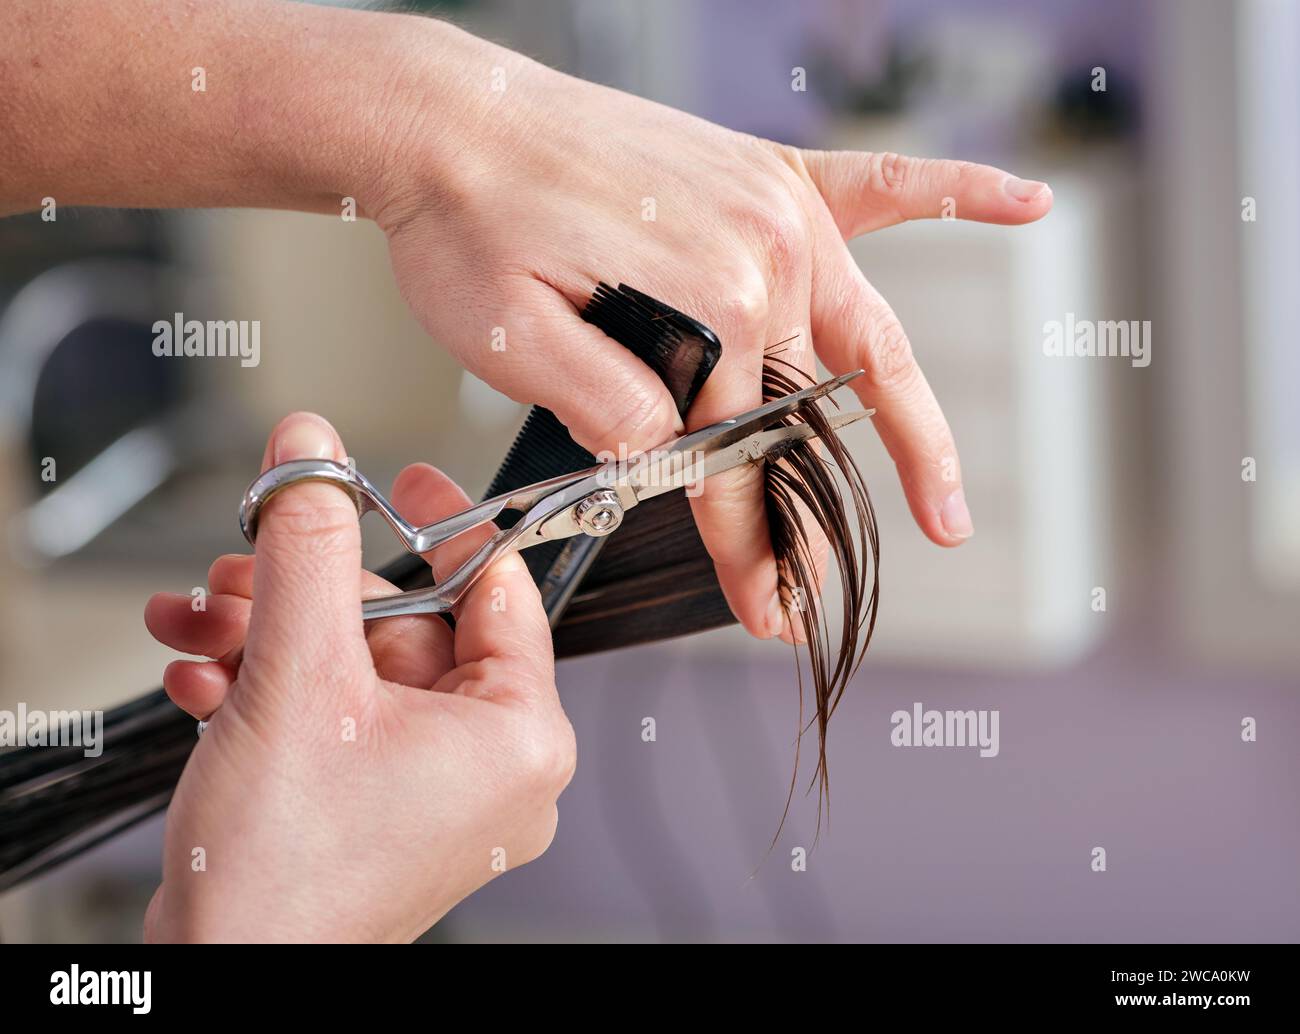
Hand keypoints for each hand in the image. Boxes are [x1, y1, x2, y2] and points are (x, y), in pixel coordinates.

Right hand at [142, 412, 574, 941]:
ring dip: (271, 636)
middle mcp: (491, 770)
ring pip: (358, 673)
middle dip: (313, 593)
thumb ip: (309, 551)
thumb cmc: (285, 874)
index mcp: (521, 737)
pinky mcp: (378, 812)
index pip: (501, 591)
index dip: (443, 527)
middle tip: (253, 564)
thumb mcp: (299, 676)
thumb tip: (311, 457)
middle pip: (410, 628)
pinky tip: (205, 678)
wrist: (216, 979)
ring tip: (203, 623)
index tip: (404, 483)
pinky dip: (271, 691)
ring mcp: (434, 797)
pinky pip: (337, 722)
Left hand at [369, 20, 1053, 641]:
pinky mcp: (766, 176)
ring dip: (910, 424)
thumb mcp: (514, 336)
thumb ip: (607, 404)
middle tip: (821, 594)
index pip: (738, 453)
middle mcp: (769, 251)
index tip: (758, 604)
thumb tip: (670, 455)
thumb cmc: (468, 222)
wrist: (449, 117)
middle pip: (813, 418)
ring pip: (871, 337)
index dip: (744, 540)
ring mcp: (778, 209)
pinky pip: (886, 184)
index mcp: (716, 297)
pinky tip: (1025, 203)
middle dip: (817, 519)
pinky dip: (958, 191)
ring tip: (945, 504)